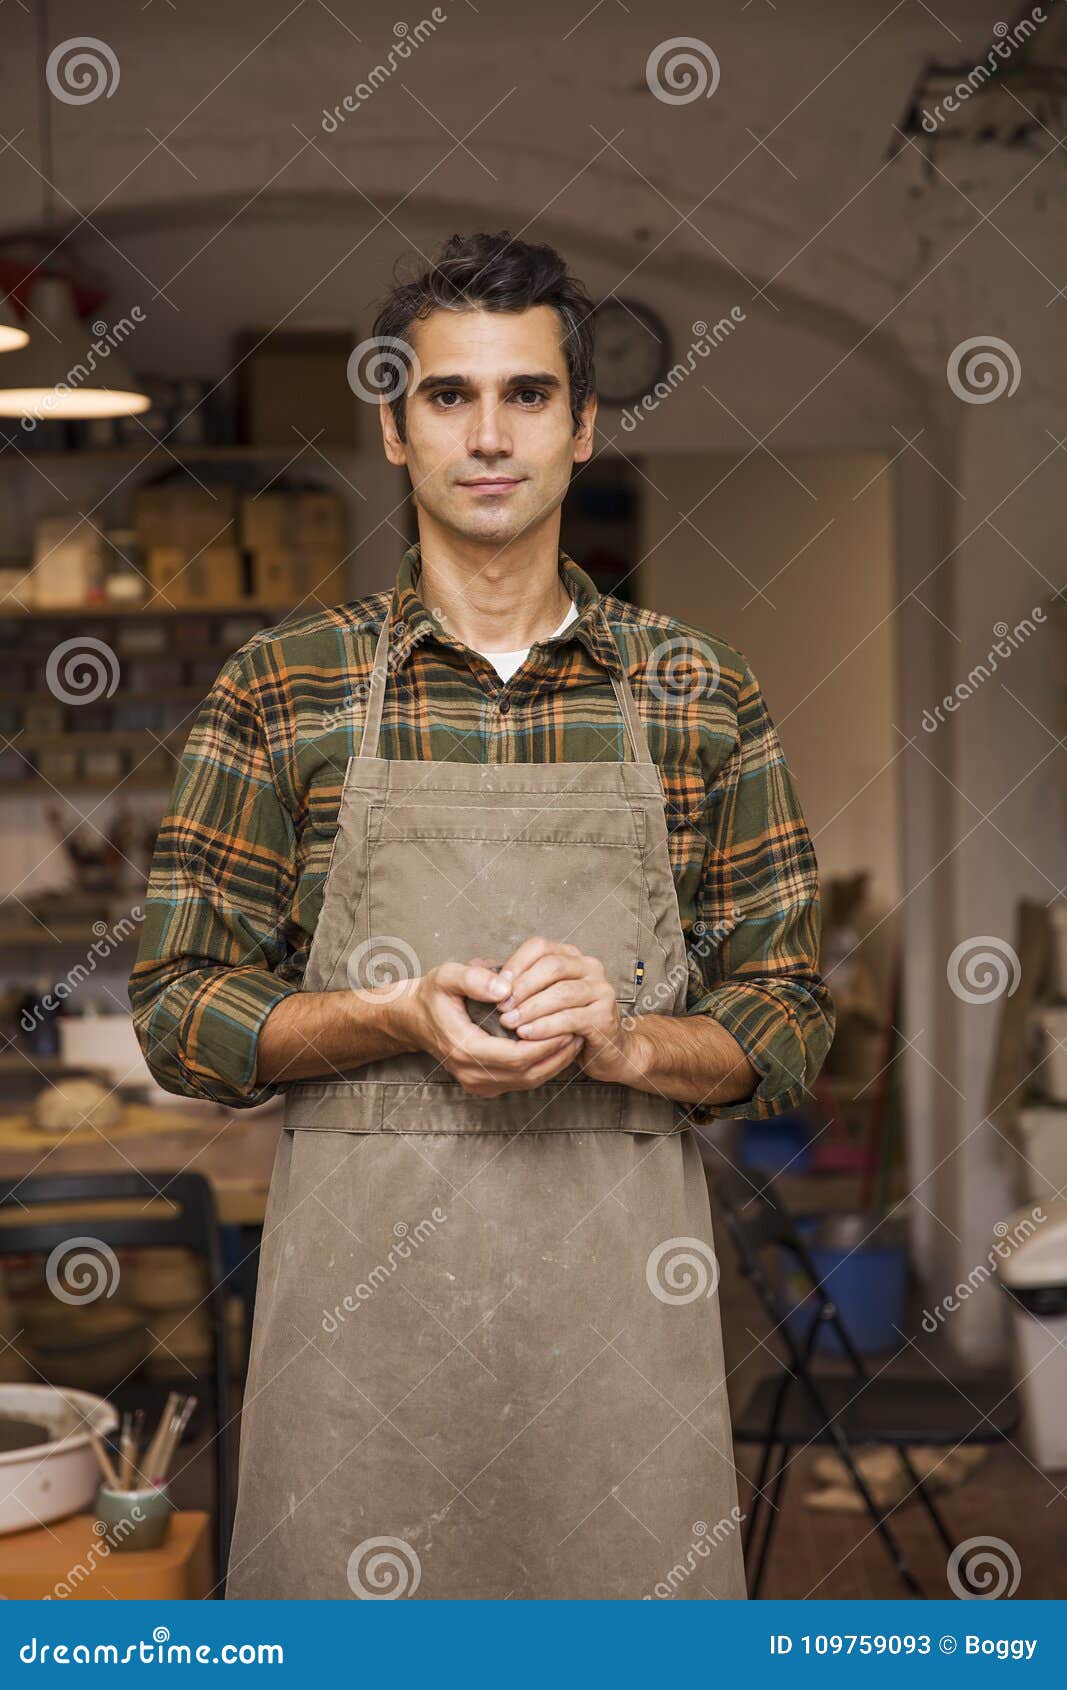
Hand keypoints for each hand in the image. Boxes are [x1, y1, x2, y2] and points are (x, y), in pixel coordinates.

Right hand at [400, 960, 581, 1097]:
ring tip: (575, 1036)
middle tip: (579, 1027)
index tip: (566, 1022)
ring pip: (528, 1081)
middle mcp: (472, 1074)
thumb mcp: (447, 976)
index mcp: (464, 1049)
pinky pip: (522, 1081)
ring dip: (555, 1062)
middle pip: (527, 1072)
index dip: (545, 1042)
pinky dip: (544, 1066)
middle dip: (556, 1052)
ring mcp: (478, 1084)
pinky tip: (558, 1047)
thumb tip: (504, 989)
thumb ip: (474, 979)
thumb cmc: (434, 996)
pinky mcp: (486, 1085)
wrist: (415, 1019)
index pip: (516, 1055)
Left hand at [493, 937, 646, 1085]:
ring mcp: (600, 991)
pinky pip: (571, 1019)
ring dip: (531, 1008)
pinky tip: (527, 1034)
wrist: (605, 1051)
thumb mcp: (540, 997)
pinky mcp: (605, 1016)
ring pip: (561, 993)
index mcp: (571, 957)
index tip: (496, 986)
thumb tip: (477, 969)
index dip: (516, 964)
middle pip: (552, 967)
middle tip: (500, 1007)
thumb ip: (515, 983)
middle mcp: (589, 968)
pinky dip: (545, 1027)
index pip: (540, 947)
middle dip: (522, 987)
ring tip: (509, 1022)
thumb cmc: (567, 1023)